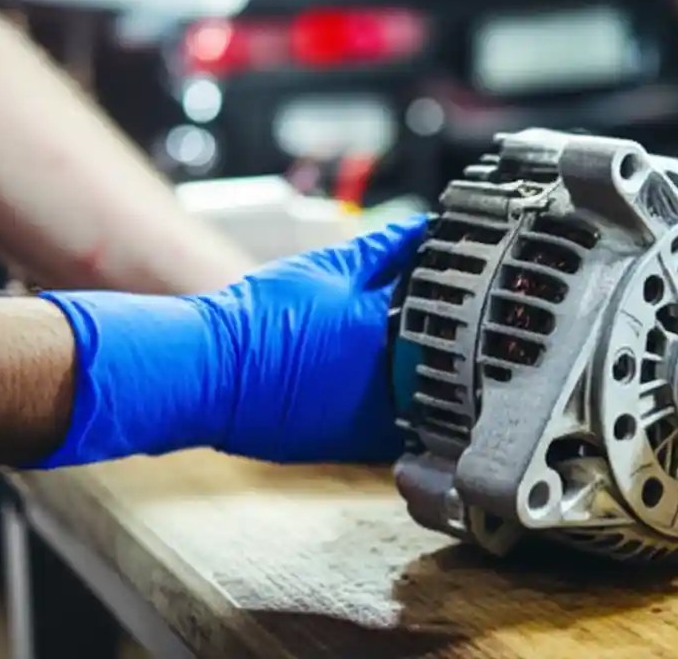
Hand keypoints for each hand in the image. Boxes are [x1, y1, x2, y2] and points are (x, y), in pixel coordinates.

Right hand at [29, 215, 428, 467]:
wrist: (205, 374)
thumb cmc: (256, 321)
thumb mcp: (326, 269)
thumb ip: (384, 249)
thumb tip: (424, 230)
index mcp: (389, 331)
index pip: (456, 308)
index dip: (467, 292)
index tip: (472, 281)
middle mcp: (392, 383)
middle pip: (454, 359)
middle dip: (457, 336)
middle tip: (455, 313)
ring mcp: (377, 422)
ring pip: (434, 397)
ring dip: (439, 375)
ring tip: (431, 349)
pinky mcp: (359, 446)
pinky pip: (405, 425)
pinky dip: (410, 403)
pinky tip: (398, 383)